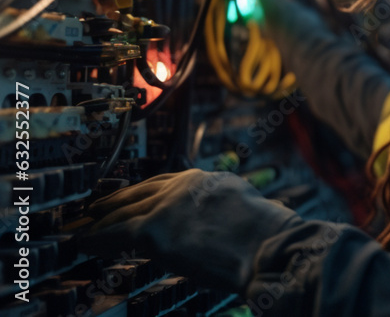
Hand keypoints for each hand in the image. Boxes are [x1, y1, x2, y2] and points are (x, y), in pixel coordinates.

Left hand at [78, 169, 302, 293]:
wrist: (268, 246)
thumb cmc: (267, 237)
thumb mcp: (244, 207)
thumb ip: (222, 207)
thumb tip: (219, 221)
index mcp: (205, 179)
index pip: (163, 181)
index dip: (141, 191)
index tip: (129, 197)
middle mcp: (183, 186)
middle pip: (139, 192)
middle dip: (115, 202)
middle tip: (95, 209)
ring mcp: (167, 207)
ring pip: (122, 213)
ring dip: (100, 223)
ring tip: (85, 230)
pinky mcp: (154, 232)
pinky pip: (114, 235)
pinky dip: (96, 240)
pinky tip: (85, 244)